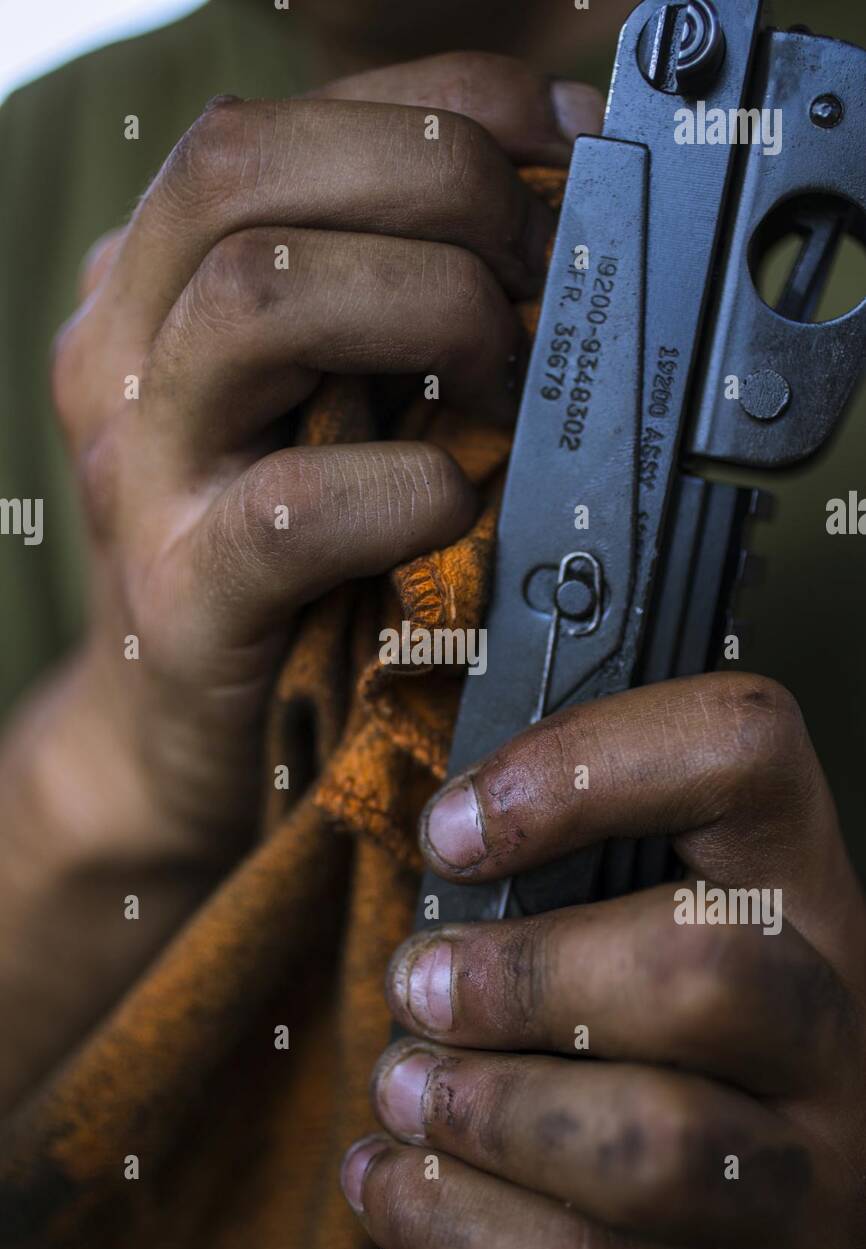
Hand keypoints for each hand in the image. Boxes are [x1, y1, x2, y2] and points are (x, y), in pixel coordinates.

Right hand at [49, 53, 600, 860]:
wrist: (173, 729)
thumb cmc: (270, 549)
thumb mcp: (312, 396)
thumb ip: (382, 301)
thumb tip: (549, 213)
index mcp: (157, 279)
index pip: (280, 122)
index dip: (442, 107)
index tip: (560, 150)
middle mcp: (123, 349)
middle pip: (246, 171)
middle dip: (435, 182)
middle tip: (539, 270)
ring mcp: (140, 471)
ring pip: (254, 298)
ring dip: (426, 306)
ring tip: (501, 378)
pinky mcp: (181, 593)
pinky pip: (290, 508)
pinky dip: (406, 486)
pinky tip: (456, 501)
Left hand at [343, 673, 865, 1248]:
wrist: (765, 1234)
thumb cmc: (663, 1046)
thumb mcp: (651, 929)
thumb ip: (575, 878)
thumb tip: (441, 844)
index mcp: (801, 900)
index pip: (745, 754)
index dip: (585, 765)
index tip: (451, 827)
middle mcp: (834, 1031)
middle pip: (702, 969)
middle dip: (521, 977)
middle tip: (420, 982)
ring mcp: (812, 1179)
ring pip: (650, 1142)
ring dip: (484, 1111)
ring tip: (404, 1088)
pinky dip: (456, 1221)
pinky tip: (393, 1180)